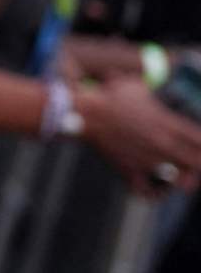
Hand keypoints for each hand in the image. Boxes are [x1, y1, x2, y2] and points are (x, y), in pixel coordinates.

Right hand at [79, 78, 200, 195]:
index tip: (200, 144)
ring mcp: (148, 160)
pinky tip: (158, 189)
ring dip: (184, 180)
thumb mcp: (135, 85)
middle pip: (197, 164)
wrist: (84, 114)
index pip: (200, 141)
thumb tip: (156, 80)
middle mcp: (163, 146)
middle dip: (199, 165)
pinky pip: (148, 191)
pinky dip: (155, 193)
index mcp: (168, 125)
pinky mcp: (131, 170)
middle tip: (195, 163)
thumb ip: (152, 88)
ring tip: (183, 178)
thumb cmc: (108, 96)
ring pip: (179, 181)